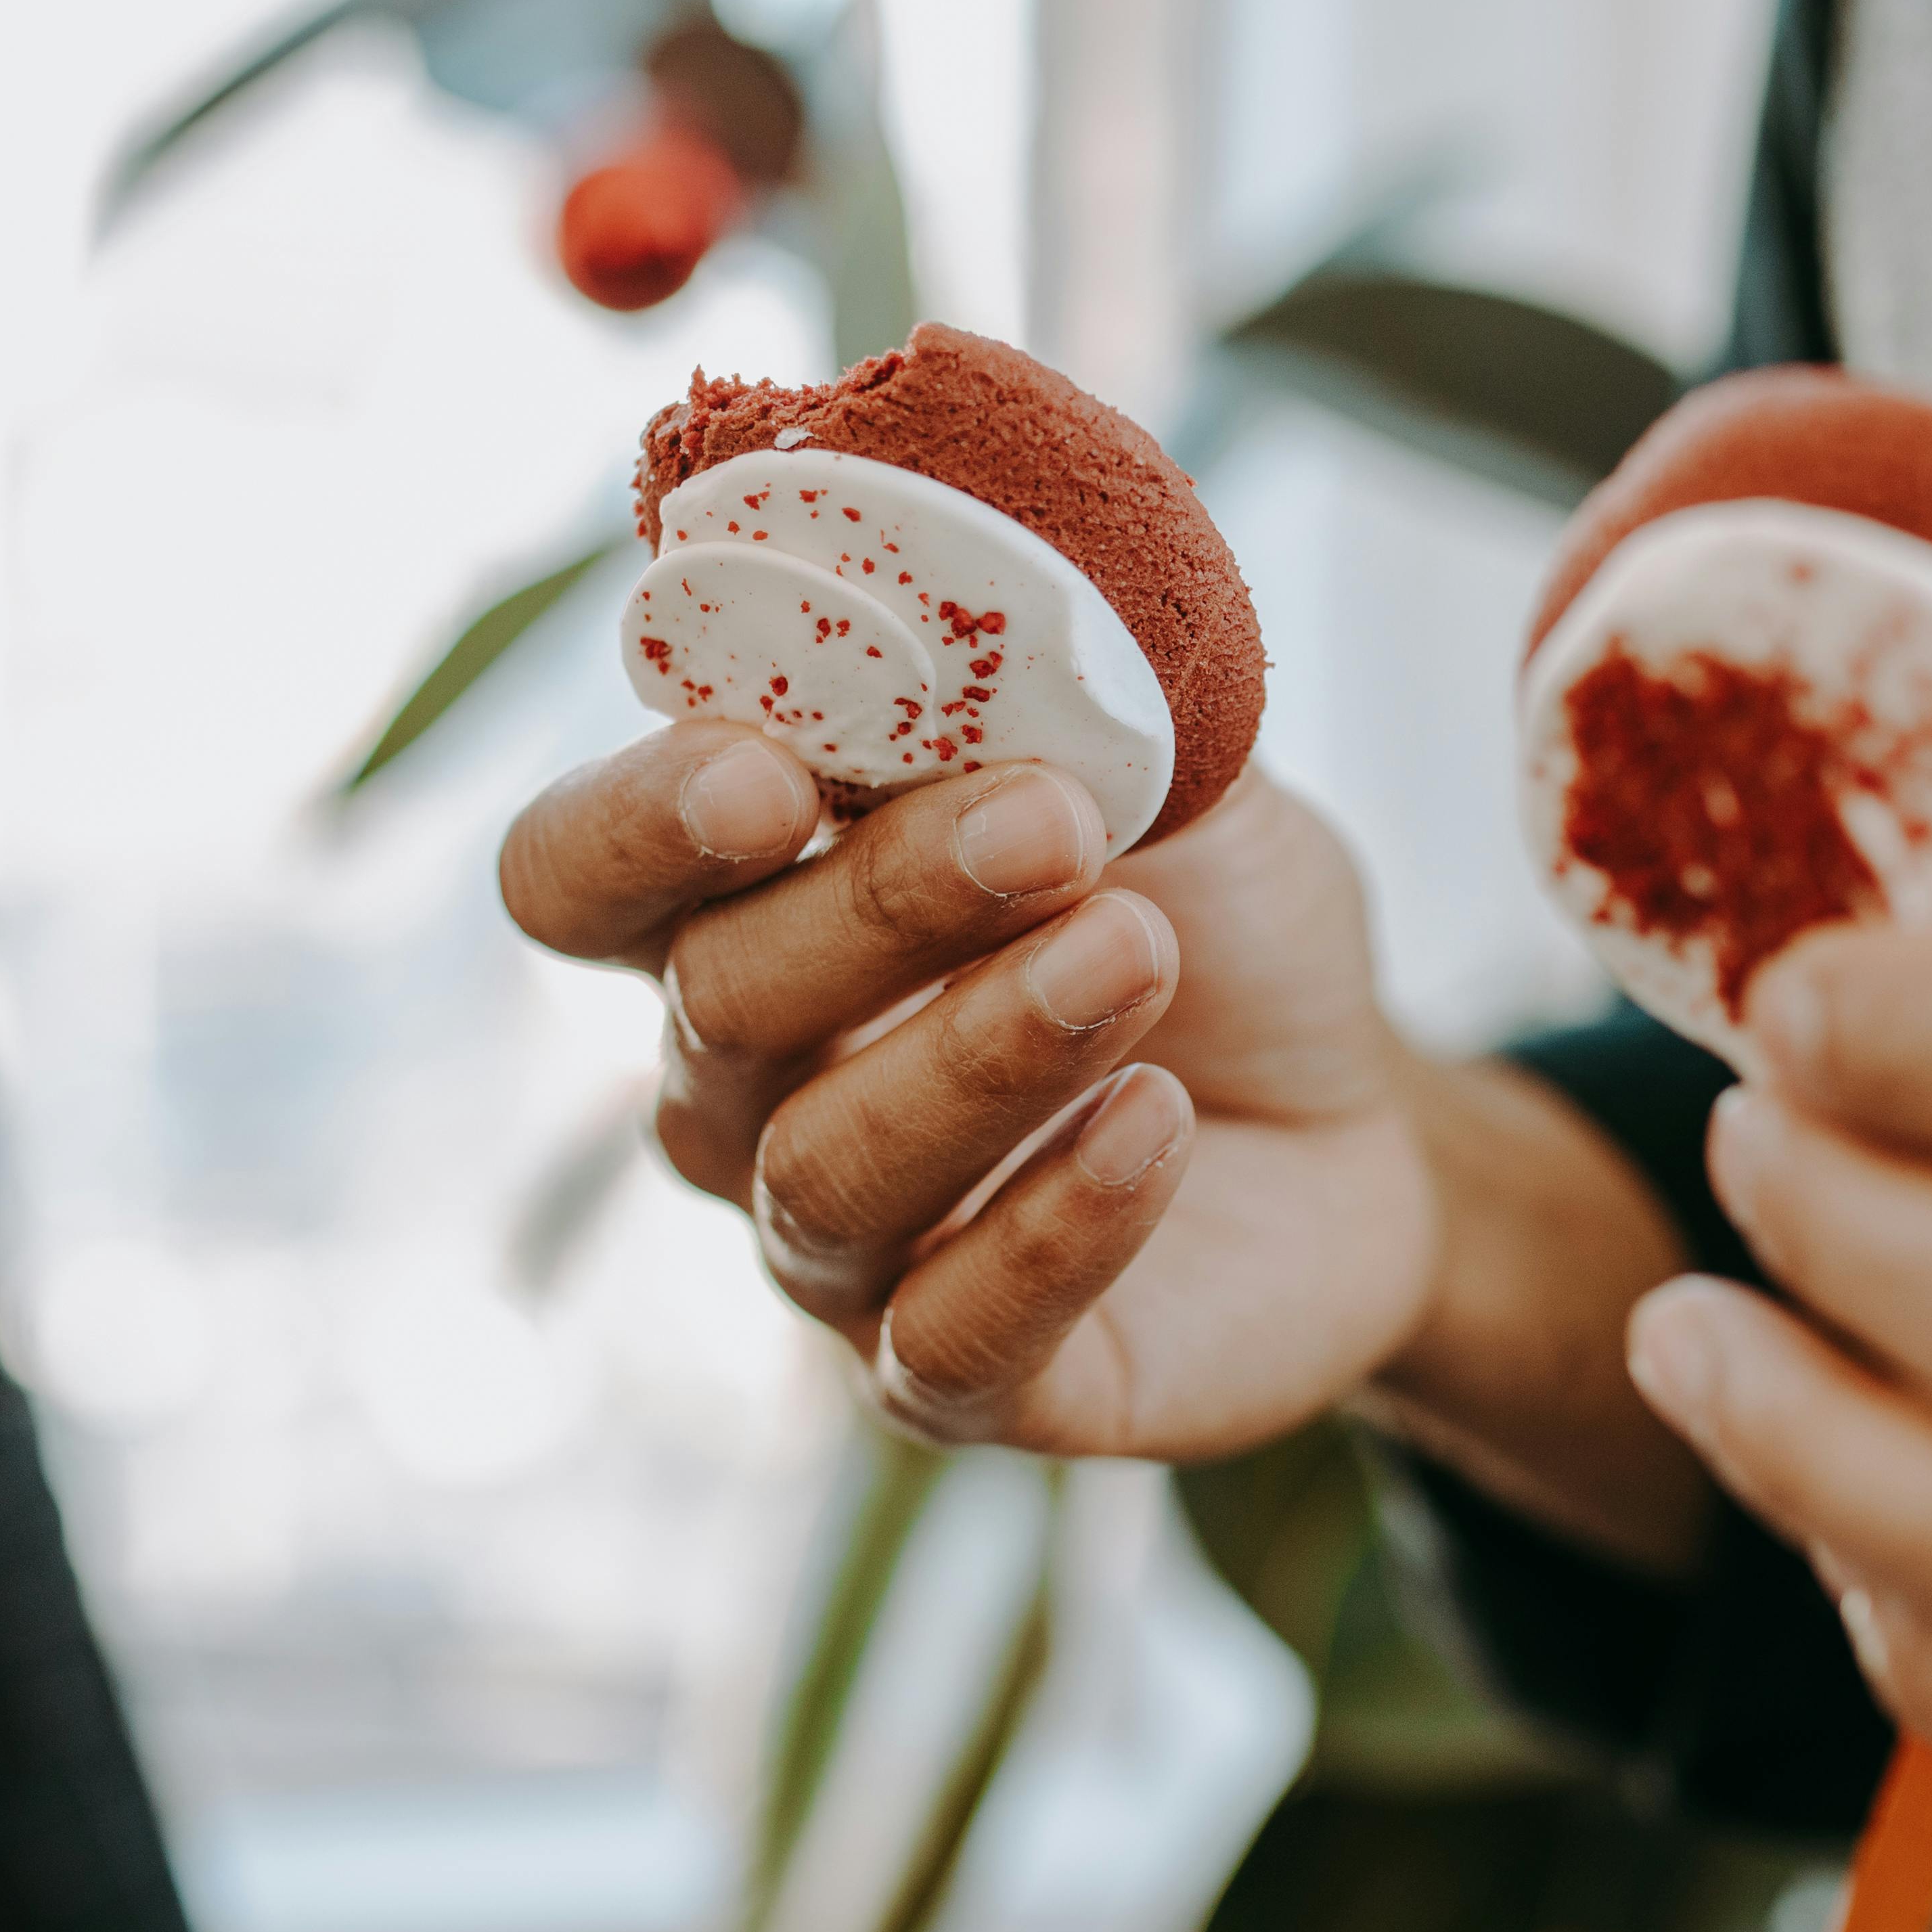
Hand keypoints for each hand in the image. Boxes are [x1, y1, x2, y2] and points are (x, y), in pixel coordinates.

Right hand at [500, 721, 1443, 1460]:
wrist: (1360, 1106)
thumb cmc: (1208, 914)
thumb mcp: (1157, 755)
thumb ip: (1051, 671)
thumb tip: (984, 551)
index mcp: (736, 908)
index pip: (571, 877)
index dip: (636, 828)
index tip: (769, 771)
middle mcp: (739, 1092)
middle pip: (716, 1005)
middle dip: (884, 900)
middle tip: (1059, 821)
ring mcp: (834, 1251)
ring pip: (825, 1168)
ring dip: (986, 1047)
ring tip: (1140, 951)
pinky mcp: (954, 1381)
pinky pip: (945, 1335)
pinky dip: (1051, 1227)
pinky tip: (1153, 1126)